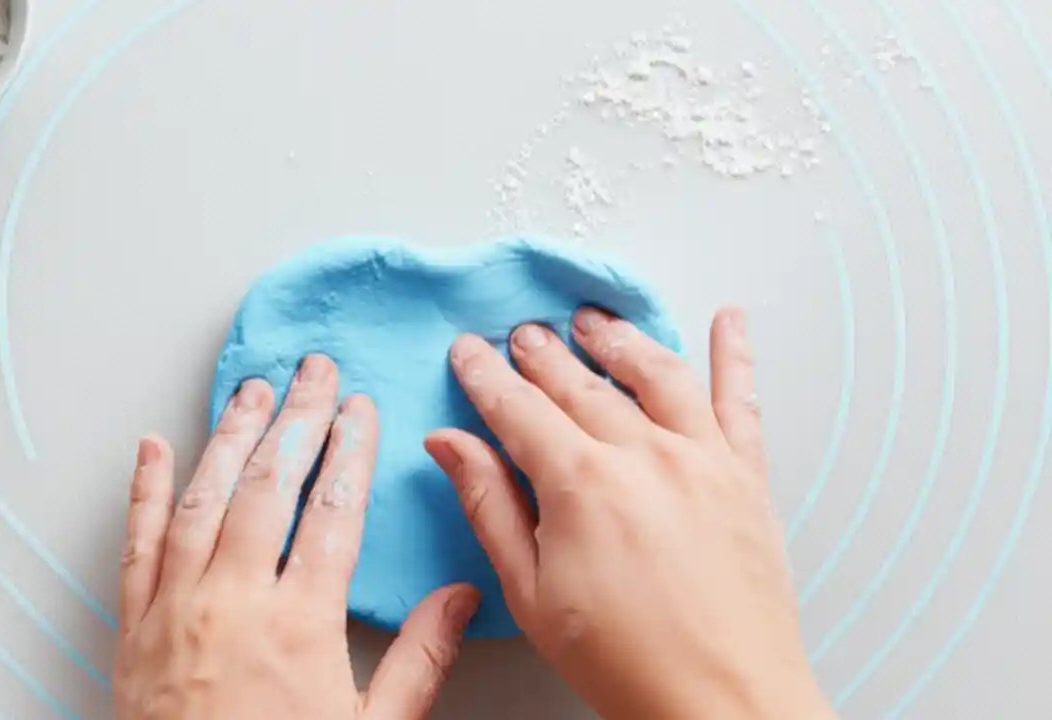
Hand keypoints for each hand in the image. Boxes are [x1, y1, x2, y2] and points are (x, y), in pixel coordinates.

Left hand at [114, 355, 479, 719]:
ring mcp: (173, 609)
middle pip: (268, 488)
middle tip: (313, 370)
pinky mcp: (131, 627)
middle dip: (297, 420)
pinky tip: (152, 446)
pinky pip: (135, 542)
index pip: (331, 513)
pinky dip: (142, 489)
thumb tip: (462, 597)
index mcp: (297, 626)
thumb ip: (418, 660)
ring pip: (202, 499)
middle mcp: (231, 603)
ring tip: (252, 389)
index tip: (361, 410)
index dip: (350, 453)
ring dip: (230, 436)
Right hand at [425, 308, 832, 719]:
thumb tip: (449, 444)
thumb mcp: (530, 592)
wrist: (724, 702)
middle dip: (542, 352)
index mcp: (581, 483)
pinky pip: (740, 400)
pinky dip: (735, 354)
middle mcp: (643, 454)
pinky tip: (728, 319)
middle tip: (520, 332)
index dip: (486, 375)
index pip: (519, 407)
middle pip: (580, 382)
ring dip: (618, 339)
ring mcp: (702, 459)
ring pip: (655, 372)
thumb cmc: (623, 661)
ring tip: (593, 321)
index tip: (469, 350)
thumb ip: (489, 505)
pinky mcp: (745, 476)